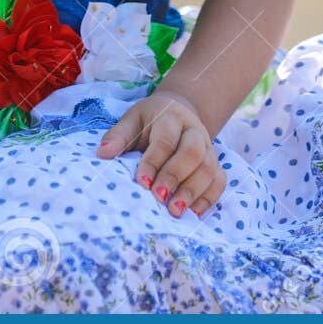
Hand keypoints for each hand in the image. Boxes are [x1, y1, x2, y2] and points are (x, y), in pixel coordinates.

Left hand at [95, 90, 225, 218]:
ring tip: (175, 211)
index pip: (165, 141)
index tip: (142, 182)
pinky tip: (194, 213)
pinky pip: (219, 181)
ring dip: (193, 191)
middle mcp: (194, 131)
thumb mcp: (132, 120)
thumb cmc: (149, 121)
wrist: (177, 110)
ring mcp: (209, 147)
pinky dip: (209, 197)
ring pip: (209, 169)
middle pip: (192, 153)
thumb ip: (119, 136)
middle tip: (159, 198)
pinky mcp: (216, 163)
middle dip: (175, 177)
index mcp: (171, 117)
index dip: (154, 162)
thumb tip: (103, 154)